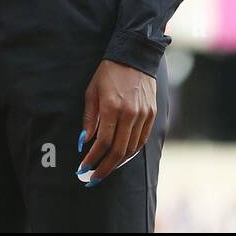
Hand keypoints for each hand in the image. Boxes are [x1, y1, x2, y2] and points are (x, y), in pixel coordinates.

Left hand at [78, 59, 156, 185]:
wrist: (134, 57)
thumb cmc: (107, 73)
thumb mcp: (92, 91)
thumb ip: (89, 118)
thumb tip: (85, 141)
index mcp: (112, 107)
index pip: (103, 142)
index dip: (93, 158)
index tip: (83, 168)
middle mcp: (130, 114)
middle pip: (118, 150)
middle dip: (104, 167)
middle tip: (93, 178)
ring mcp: (144, 115)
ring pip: (132, 148)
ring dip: (117, 162)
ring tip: (104, 170)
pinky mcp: (152, 115)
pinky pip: (142, 140)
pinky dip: (131, 152)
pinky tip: (120, 158)